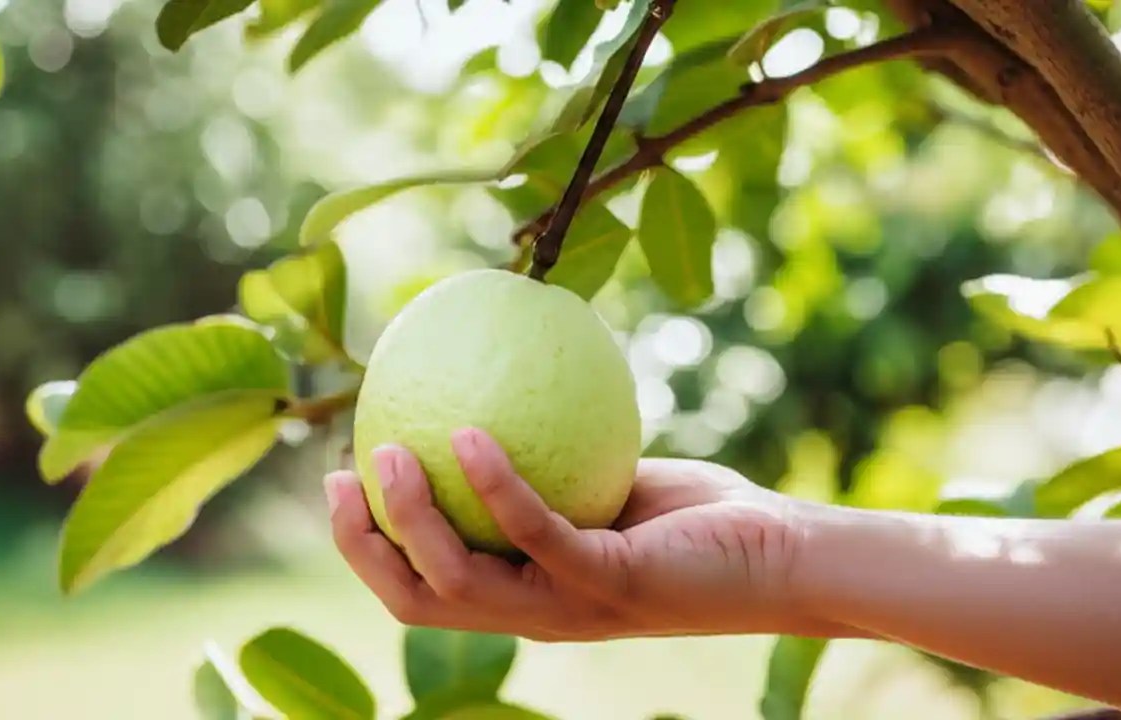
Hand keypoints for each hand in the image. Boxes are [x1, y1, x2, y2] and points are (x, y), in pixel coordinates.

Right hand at [325, 427, 862, 641]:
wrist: (782, 554)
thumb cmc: (699, 517)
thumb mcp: (604, 481)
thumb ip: (551, 461)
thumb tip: (495, 393)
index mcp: (525, 592)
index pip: (422, 589)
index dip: (367, 548)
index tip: (340, 479)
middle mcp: (535, 613)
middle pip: (416, 600)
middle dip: (361, 548)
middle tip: (337, 476)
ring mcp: (570, 607)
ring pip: (457, 581)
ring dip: (409, 518)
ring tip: (388, 451)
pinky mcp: (610, 586)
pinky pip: (536, 533)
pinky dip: (496, 485)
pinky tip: (472, 431)